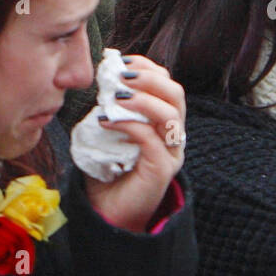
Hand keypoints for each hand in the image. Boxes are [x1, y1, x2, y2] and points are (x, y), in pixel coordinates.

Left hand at [83, 55, 185, 231]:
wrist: (107, 214)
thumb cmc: (107, 173)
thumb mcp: (107, 134)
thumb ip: (109, 109)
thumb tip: (99, 81)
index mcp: (164, 123)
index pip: (168, 85)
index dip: (148, 68)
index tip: (122, 61)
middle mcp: (173, 136)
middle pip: (176, 95)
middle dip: (150, 78)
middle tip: (121, 76)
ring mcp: (171, 154)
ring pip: (171, 116)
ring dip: (142, 100)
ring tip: (116, 96)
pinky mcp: (161, 171)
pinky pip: (152, 141)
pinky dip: (129, 126)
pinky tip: (106, 122)